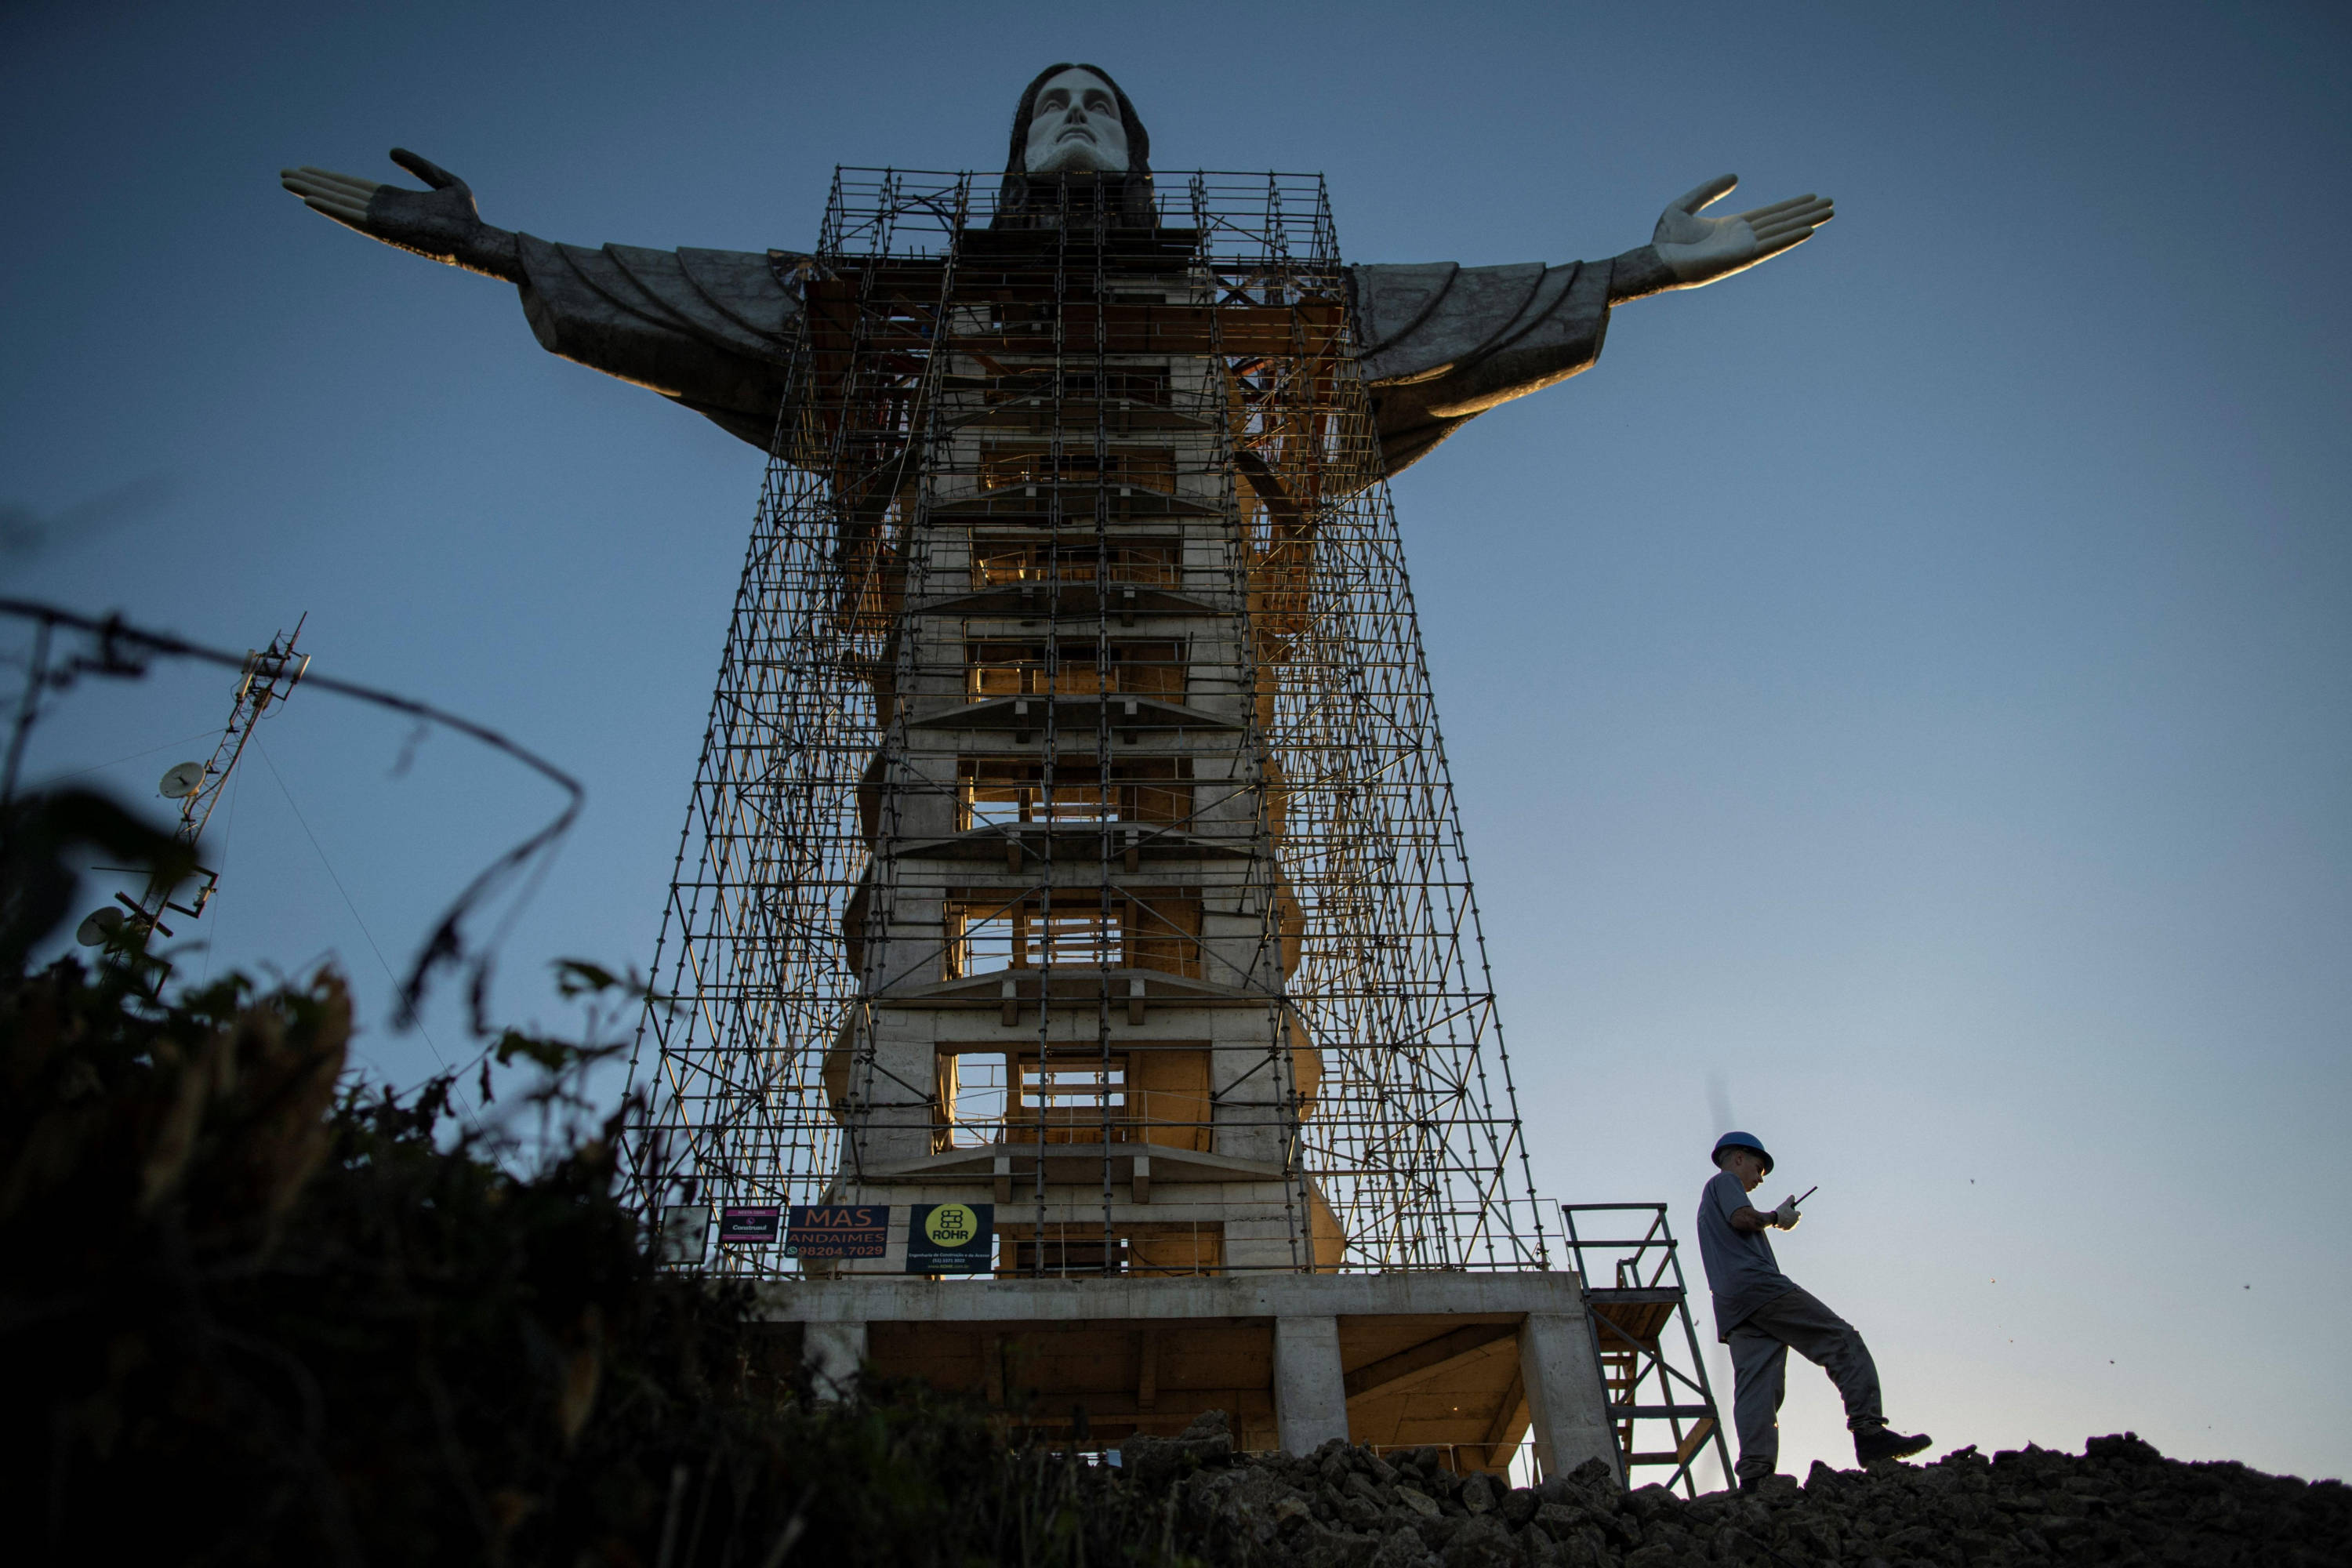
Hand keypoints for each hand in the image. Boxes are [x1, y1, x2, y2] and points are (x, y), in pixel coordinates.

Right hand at [279, 149, 520, 280]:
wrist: (477, 237)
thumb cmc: (466, 215)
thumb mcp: (445, 181)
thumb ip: (419, 165)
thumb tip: (390, 151)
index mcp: (393, 198)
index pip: (353, 186)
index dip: (329, 178)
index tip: (306, 170)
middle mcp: (382, 209)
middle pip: (338, 193)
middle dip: (312, 183)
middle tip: (283, 174)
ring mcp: (380, 219)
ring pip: (338, 203)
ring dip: (311, 193)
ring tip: (286, 182)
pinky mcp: (383, 229)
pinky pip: (351, 217)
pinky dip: (329, 208)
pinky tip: (309, 200)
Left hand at [1651, 175, 1833, 288]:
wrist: (1656, 260)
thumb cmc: (1665, 240)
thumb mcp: (1686, 206)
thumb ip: (1709, 191)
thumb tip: (1734, 176)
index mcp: (1731, 227)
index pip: (1769, 214)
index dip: (1791, 206)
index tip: (1812, 197)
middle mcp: (1742, 238)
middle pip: (1782, 221)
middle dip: (1806, 212)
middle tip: (1831, 204)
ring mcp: (1744, 249)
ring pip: (1782, 232)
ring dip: (1806, 221)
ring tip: (1829, 213)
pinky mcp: (1741, 258)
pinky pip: (1771, 246)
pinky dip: (1790, 238)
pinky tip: (1809, 230)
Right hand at [1773, 1197, 1800, 1228]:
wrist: (1775, 1219)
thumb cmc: (1781, 1211)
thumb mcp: (1785, 1204)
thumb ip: (1790, 1200)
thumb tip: (1793, 1196)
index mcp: (1796, 1215)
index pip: (1799, 1213)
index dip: (1795, 1211)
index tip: (1790, 1210)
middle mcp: (1796, 1221)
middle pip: (1796, 1219)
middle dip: (1792, 1217)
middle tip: (1786, 1214)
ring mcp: (1792, 1226)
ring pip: (1792, 1223)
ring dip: (1789, 1221)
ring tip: (1783, 1218)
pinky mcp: (1787, 1229)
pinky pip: (1787, 1226)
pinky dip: (1785, 1224)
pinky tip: (1781, 1222)